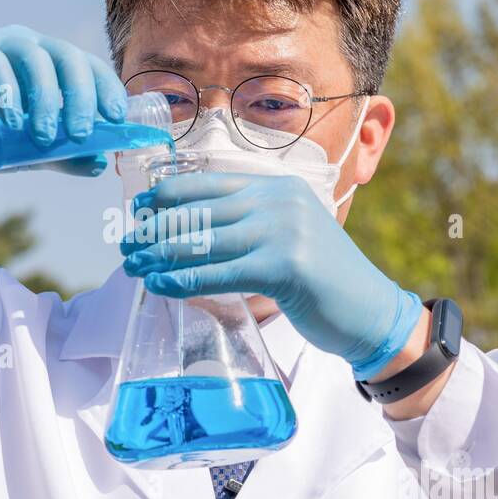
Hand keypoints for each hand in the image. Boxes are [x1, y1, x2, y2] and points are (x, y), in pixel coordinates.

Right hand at [0, 25, 130, 174]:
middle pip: (67, 57)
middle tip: (80, 133)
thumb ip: (61, 155)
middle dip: (80, 95)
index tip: (117, 117)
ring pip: (34, 57)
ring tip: (41, 136)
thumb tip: (100, 163)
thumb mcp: (24, 152)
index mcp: (50, 66)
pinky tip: (10, 121)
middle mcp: (27, 46)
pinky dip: (6, 90)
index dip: (106, 88)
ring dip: (44, 98)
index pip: (88, 67)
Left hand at [120, 173, 423, 376]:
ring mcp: (285, 231)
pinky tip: (159, 285)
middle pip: (201, 211)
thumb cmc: (323, 284)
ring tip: (132, 266)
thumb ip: (248, 230)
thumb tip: (185, 235)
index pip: (210, 183)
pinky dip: (184, 280)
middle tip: (124, 244)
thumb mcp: (286, 240)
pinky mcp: (286, 266)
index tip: (137, 211)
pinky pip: (220, 272)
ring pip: (205, 241)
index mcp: (279, 187)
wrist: (372, 315)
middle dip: (155, 228)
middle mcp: (280, 201)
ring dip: (160, 255)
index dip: (168, 195)